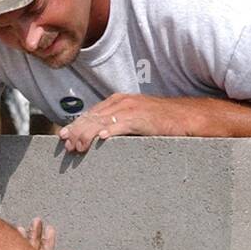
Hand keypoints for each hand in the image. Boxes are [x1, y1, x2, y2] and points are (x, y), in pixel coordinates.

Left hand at [58, 93, 196, 152]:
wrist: (187, 116)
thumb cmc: (162, 123)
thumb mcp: (136, 121)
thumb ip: (119, 126)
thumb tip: (102, 138)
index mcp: (118, 102)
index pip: (91, 114)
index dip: (76, 125)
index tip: (63, 137)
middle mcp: (121, 102)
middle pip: (92, 117)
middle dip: (77, 131)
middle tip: (66, 145)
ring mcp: (131, 109)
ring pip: (102, 121)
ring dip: (87, 134)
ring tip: (78, 147)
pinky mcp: (142, 118)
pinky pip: (122, 125)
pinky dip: (111, 131)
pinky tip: (101, 139)